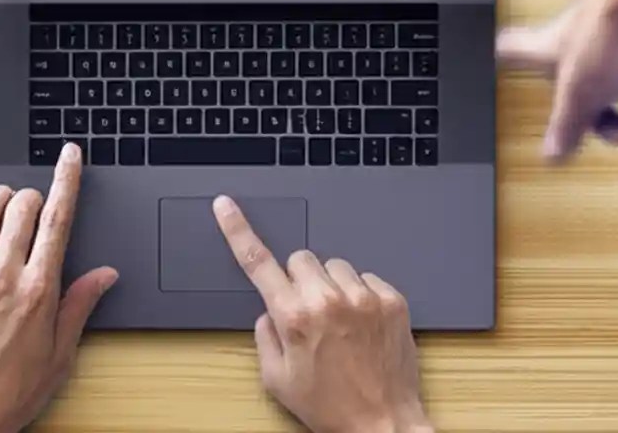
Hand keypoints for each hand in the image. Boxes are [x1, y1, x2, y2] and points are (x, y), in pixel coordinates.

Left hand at [0, 143, 117, 432]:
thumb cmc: (12, 391)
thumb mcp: (62, 353)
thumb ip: (81, 305)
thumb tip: (105, 274)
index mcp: (38, 291)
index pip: (58, 219)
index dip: (66, 179)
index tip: (69, 156)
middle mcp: (2, 277)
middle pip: (21, 207)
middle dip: (33, 194)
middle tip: (37, 201)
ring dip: (0, 197)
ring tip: (7, 202)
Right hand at [213, 195, 432, 432]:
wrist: (383, 424)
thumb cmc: (330, 407)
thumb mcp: (277, 379)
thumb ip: (265, 335)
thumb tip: (269, 310)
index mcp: (294, 317)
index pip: (257, 262)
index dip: (237, 230)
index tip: (225, 206)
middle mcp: (329, 300)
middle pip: (302, 258)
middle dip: (299, 280)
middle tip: (307, 313)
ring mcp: (364, 298)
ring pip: (336, 265)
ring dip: (332, 286)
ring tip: (339, 323)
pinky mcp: (392, 300)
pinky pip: (367, 278)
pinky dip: (361, 295)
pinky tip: (362, 324)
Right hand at [497, 0, 617, 161]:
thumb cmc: (603, 40)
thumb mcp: (580, 97)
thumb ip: (566, 129)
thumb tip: (550, 157)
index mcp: (543, 56)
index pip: (508, 50)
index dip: (500, 55)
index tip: (493, 56)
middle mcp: (566, 44)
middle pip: (576, 85)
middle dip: (607, 114)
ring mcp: (599, 34)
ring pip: (612, 77)